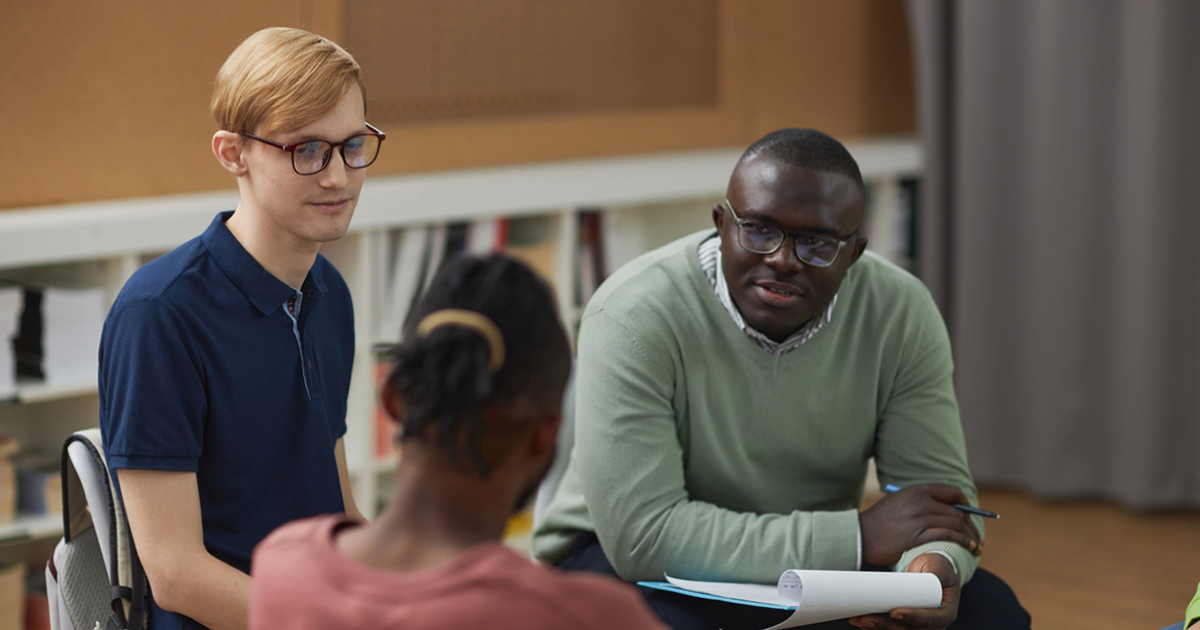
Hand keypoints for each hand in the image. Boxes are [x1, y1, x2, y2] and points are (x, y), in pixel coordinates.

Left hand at [848, 553, 959, 629]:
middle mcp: (933, 625)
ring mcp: (918, 627)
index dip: (912, 618)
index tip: (894, 613)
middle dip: (886, 626)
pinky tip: (858, 621)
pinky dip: (874, 626)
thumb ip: (933, 572)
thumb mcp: (937, 566)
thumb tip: (918, 575)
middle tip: (867, 618)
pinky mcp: (904, 624)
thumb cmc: (937, 568)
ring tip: (857, 620)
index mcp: (945, 613)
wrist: (932, 572)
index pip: (929, 620)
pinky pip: (890, 629)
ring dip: (876, 628)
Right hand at [859, 483, 981, 565]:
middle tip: (976, 536)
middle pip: (957, 510)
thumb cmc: (880, 522)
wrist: (860, 535)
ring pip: (956, 523)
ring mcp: (919, 517)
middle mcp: (920, 500)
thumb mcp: (899, 503)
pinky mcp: (917, 534)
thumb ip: (920, 503)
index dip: (966, 504)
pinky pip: (948, 535)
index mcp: (916, 490)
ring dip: (970, 535)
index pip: (952, 491)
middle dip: (971, 525)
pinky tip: (969, 546)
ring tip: (977, 545)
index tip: (970, 516)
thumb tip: (945, 510)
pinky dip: (963, 540)